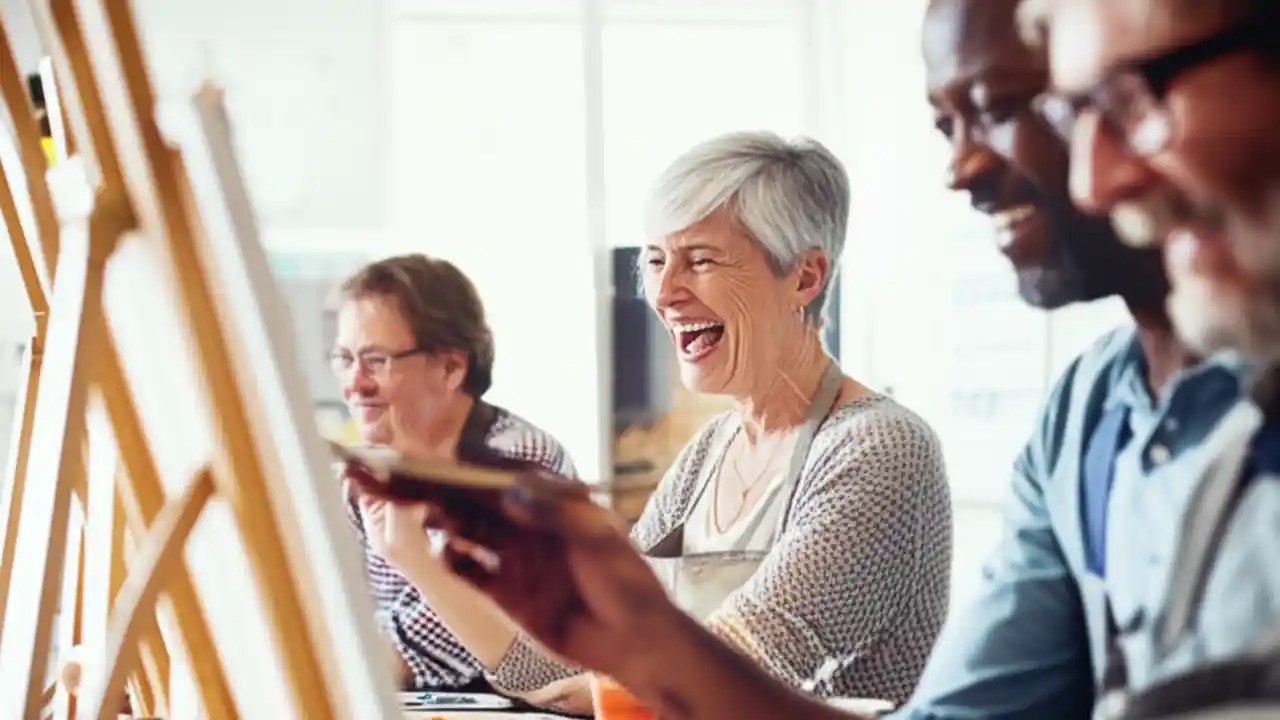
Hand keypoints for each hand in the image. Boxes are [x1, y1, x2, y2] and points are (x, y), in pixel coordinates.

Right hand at [345, 462, 678, 680]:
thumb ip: (552, 514)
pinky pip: (471, 571)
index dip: (453, 466)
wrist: (636, 641)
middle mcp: (526, 524)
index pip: (490, 476)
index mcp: (549, 500)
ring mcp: (515, 557)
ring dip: (434, 515)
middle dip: (424, 486)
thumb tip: (510, 491)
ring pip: (462, 530)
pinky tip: (443, 550)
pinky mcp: (508, 592)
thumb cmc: (627, 582)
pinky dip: (455, 560)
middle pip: (465, 500)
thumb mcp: (595, 539)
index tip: (420, 457)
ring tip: (398, 500)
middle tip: (379, 473)